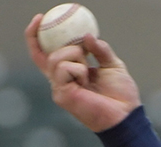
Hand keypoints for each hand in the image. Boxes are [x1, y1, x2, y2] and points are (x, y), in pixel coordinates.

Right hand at [24, 15, 140, 132]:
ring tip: (88, 69)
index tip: (39, 17)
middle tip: (80, 45)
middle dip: (65, 45)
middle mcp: (60, 80)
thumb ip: (100, 50)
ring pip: (56, 58)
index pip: (44, 53)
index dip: (36, 36)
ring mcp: (58, 88)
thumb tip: (87, 36)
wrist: (125, 114)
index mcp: (69, 73)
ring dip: (75, 56)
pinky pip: (63, 68)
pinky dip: (78, 69)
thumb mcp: (113, 65)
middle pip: (45, 54)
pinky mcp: (60, 95)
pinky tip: (87, 80)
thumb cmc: (121, 95)